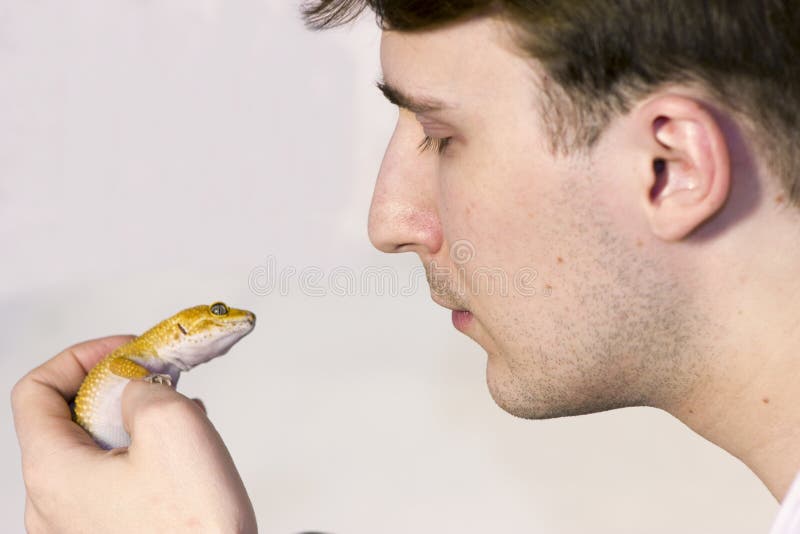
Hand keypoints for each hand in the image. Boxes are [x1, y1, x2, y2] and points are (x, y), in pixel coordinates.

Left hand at [11, 336, 256, 532]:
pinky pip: (108, 487)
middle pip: (65, 422)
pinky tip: (182, 461)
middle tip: (160, 383)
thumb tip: (134, 390)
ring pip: (91, 454)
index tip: (126, 352)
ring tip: (182, 423)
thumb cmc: (193, 528)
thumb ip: (143, 388)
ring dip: (133, 425)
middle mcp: (49, 507)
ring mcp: (73, 531)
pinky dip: (138, 460)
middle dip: (116, 391)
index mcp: (52, 473)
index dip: (82, 357)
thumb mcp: (174, 425)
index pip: (35, 390)